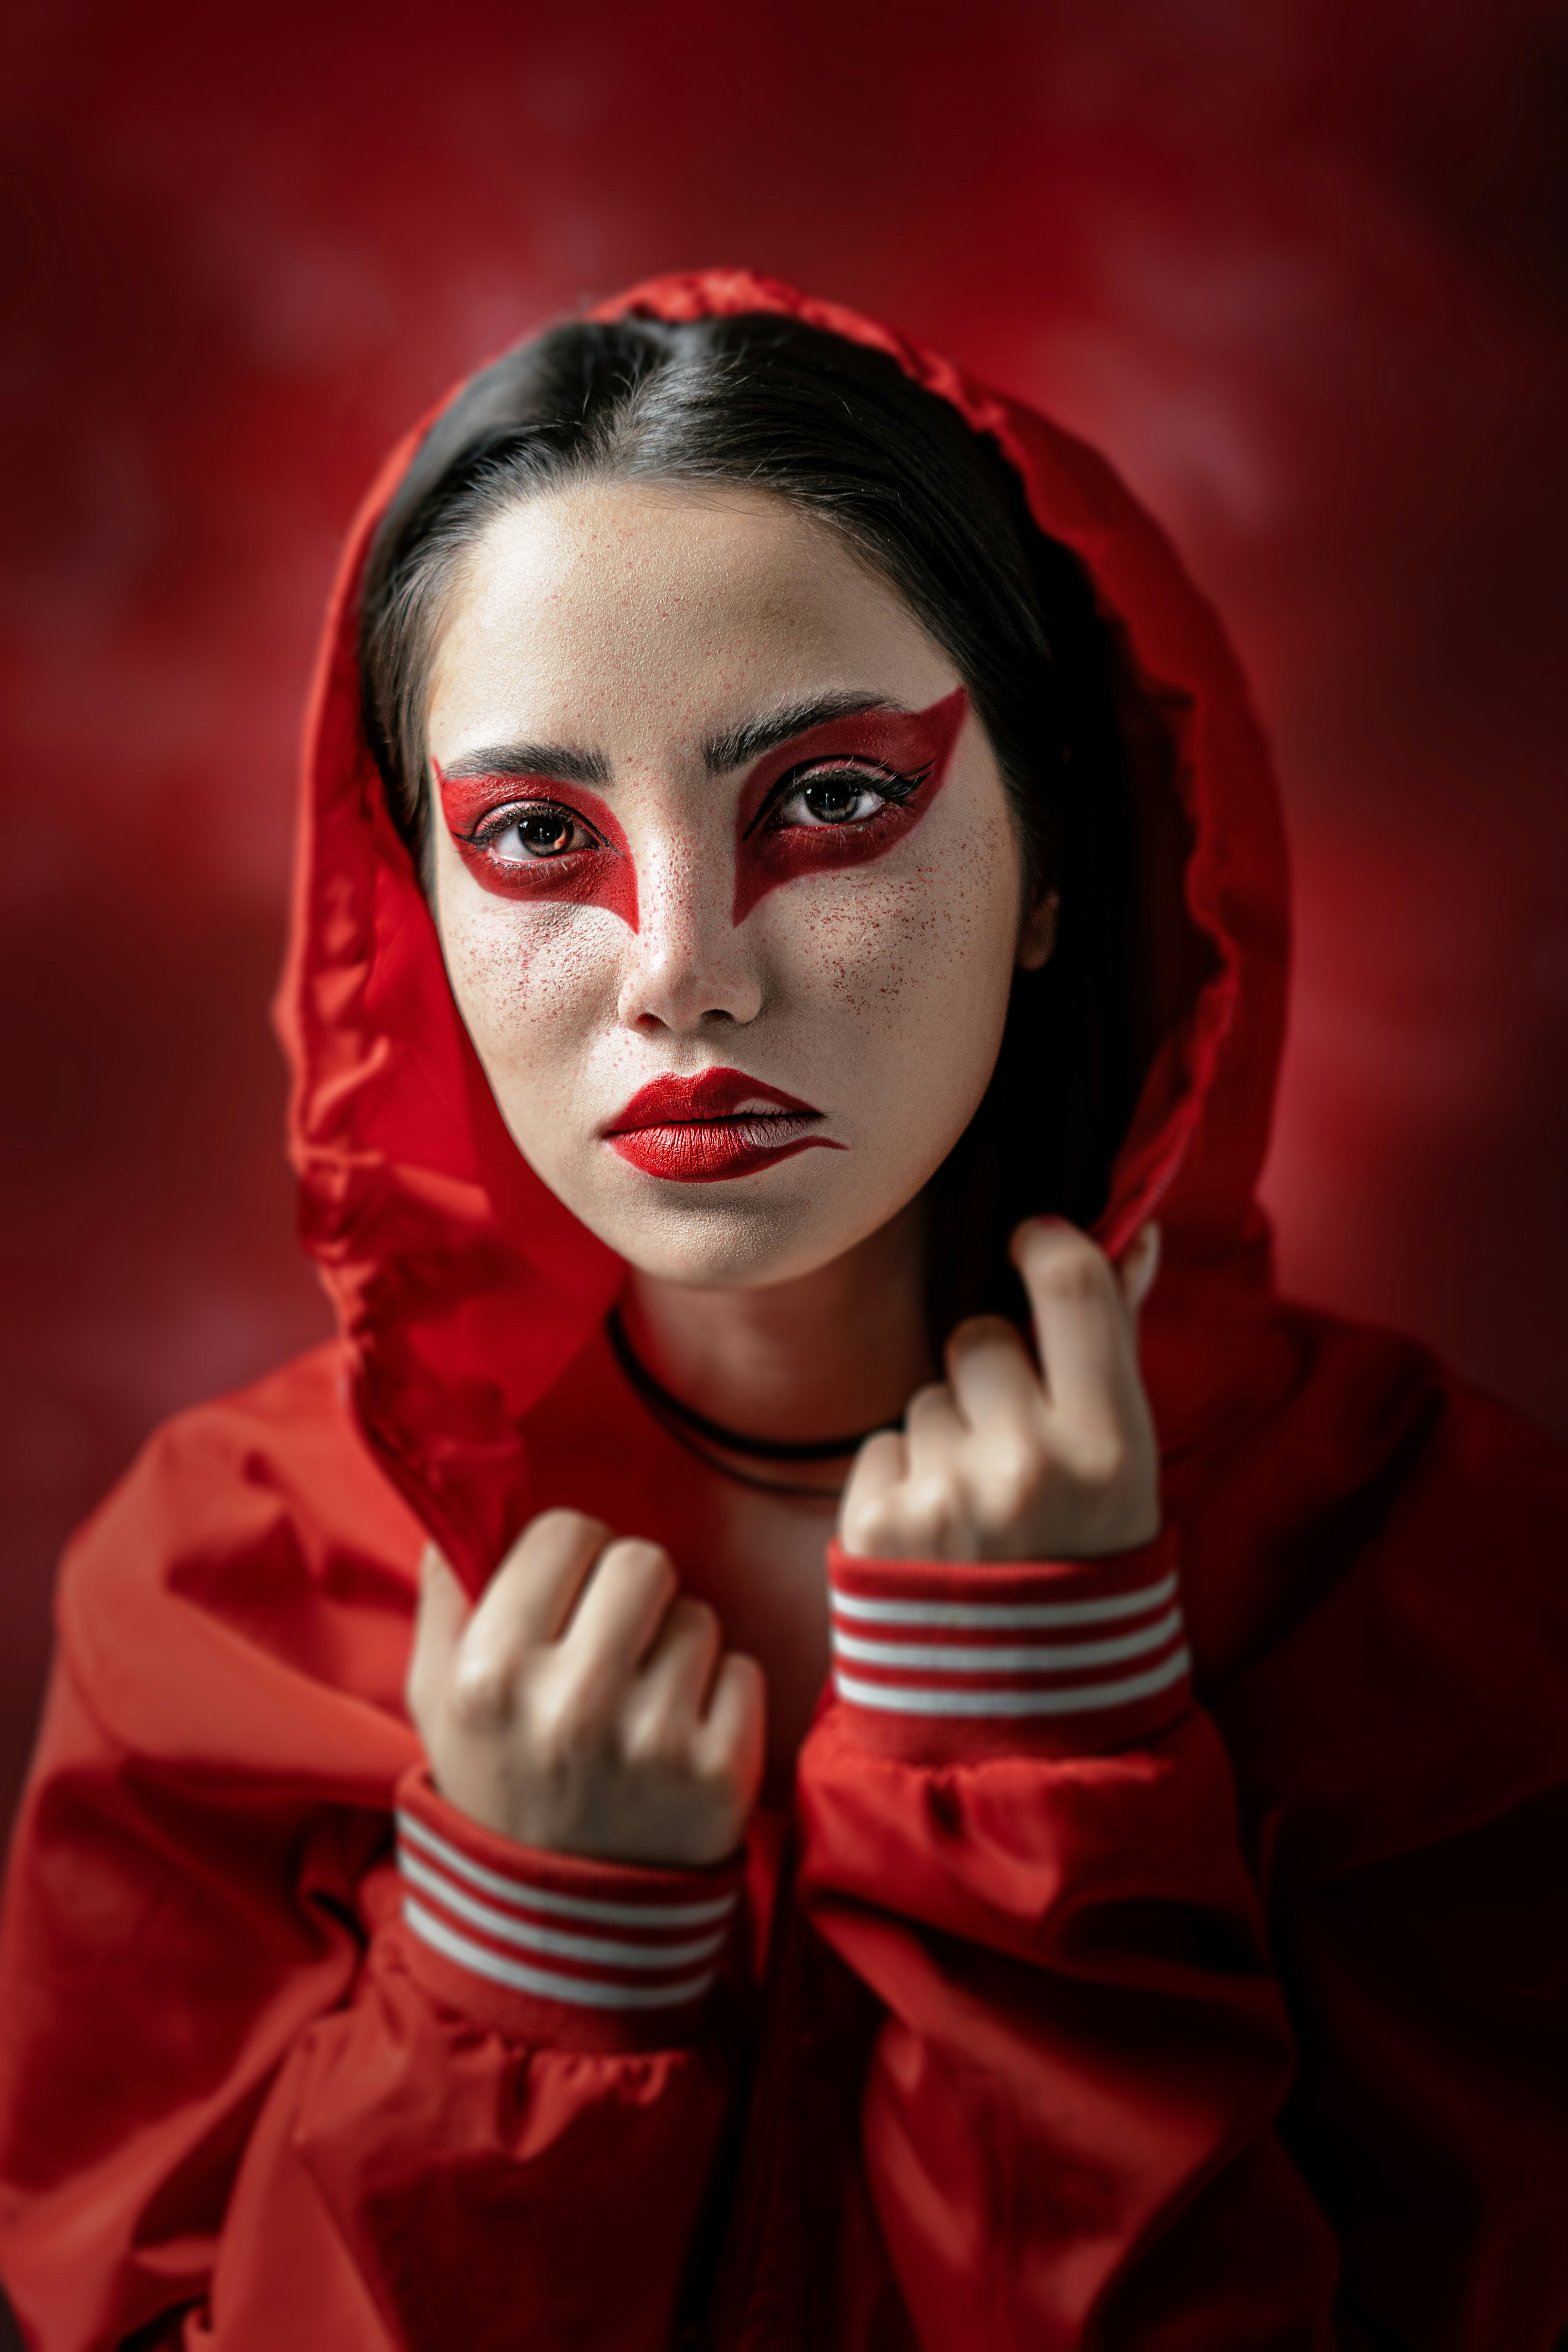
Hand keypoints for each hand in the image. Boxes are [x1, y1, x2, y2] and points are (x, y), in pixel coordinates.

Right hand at [406, 1509, 765, 1866]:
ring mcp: (652, 1740)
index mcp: (490, 1674)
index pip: (565, 1532)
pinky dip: (718, 1701)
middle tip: (611, 1648)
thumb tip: (463, 1503)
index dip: (571, 1559)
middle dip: (631, 1595)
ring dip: (674, 1653)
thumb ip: (444, 1595)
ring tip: (637, 1712)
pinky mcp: (722, 1772)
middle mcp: (571, 1704)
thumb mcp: (435, 1699)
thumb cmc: (498, 1785)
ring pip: (697, 1617)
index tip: (567, 1598)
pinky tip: (678, 1746)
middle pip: (643, 1560)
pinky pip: (742, 1672)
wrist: (557, 1928)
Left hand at [840, 1219, 1161, 1562]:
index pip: (1072, 1288)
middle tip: (1014, 1450)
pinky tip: (934, 1537)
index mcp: (1109, 1446)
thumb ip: (1117, 1344)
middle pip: (978, 1338)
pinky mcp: (874, 1524)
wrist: (1023, 1703)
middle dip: (988, 1378)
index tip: (1031, 1243)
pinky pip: (881, 1446)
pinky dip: (902, 1482)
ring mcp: (947, 1494)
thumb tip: (1134, 1233)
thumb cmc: (1085, 1560)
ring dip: (946, 1438)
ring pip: (926, 1398)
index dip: (1046, 1245)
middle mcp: (1028, 1464)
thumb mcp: (1127, 1464)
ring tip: (977, 1512)